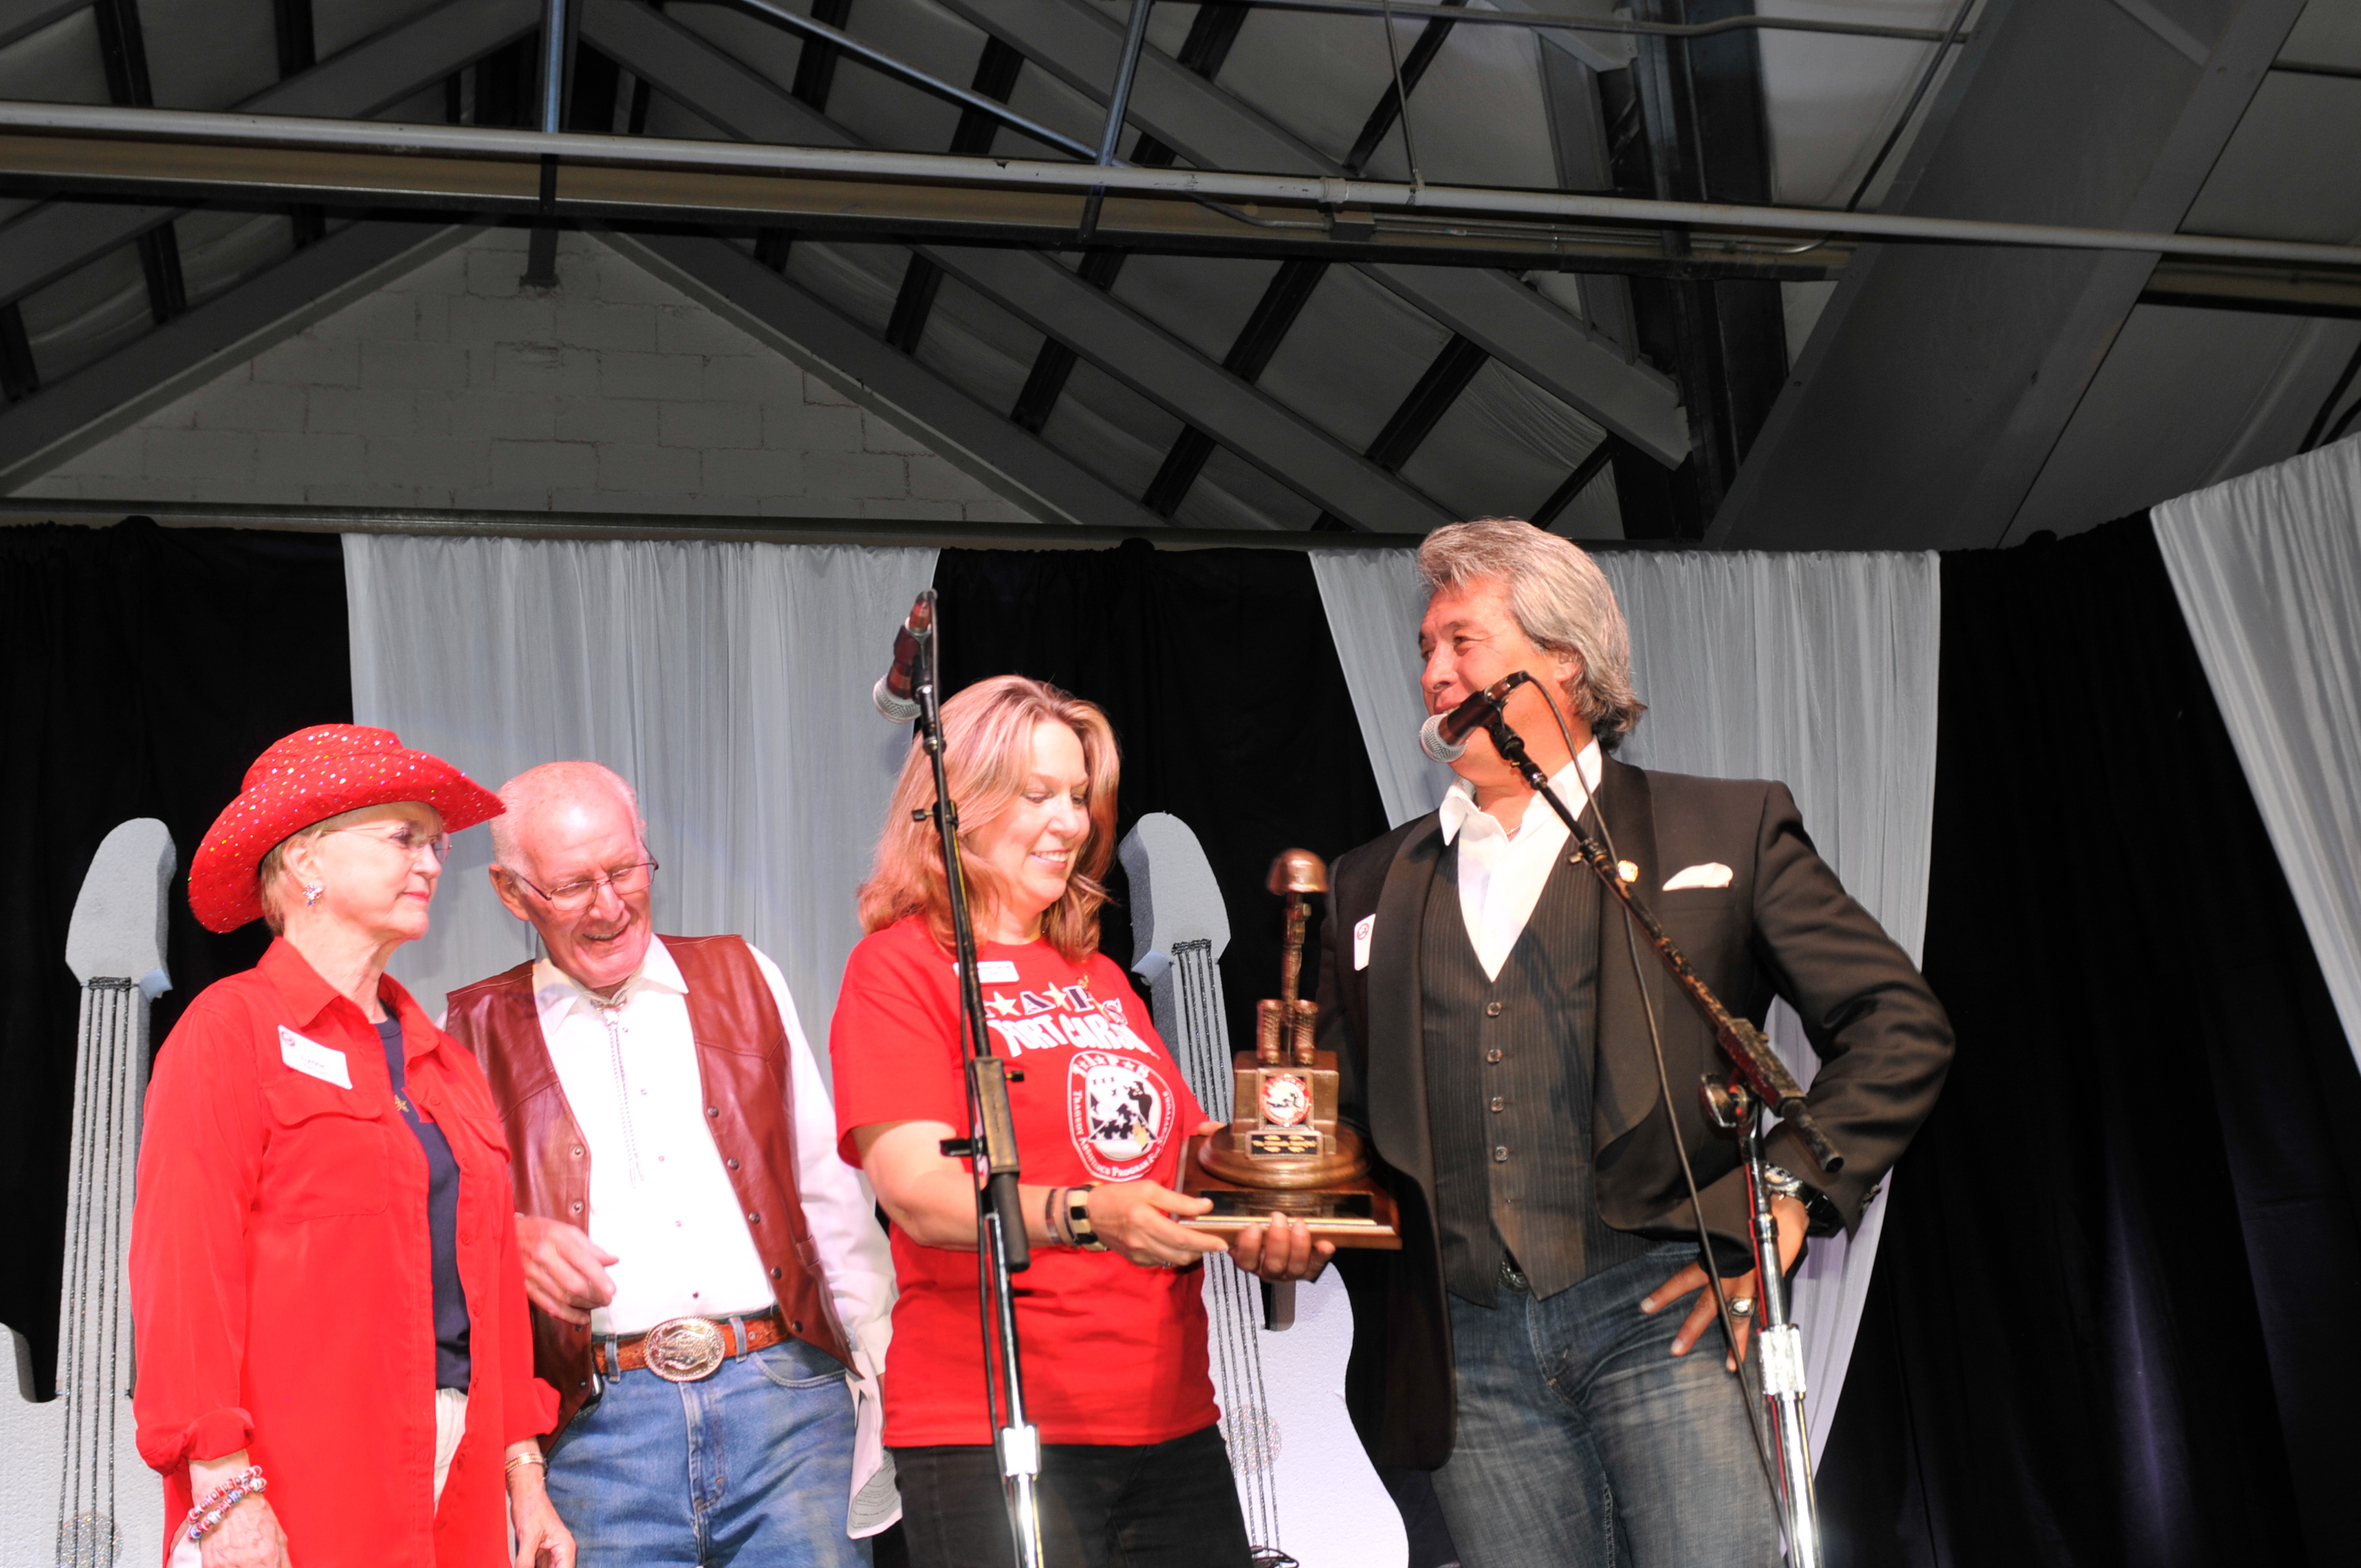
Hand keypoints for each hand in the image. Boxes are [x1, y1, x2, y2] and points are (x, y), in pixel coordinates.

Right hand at [190, 1452, 290, 1567]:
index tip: (269, 1567)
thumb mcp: (278, 1536)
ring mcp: (226, 1565)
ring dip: (241, 1567)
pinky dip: (226, 1567)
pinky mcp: (209, 1564)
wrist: (227, 1496)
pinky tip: (229, 1558)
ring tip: (242, 1556)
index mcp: (268, 1557)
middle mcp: (247, 1563)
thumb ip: (283, 1560)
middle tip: (256, 1562)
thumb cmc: (255, 1513)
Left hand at [505, 1445, 575, 1567]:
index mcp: (565, 1547)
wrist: (525, 1494)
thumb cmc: (532, 1507)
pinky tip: (524, 1566)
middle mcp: (561, 1551)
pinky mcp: (540, 1553)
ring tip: (527, 1565)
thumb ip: (525, 1561)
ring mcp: (551, 1553)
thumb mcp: (528, 1537)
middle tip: (529, 1567)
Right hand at [515, 1213, 617, 1325]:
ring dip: (583, 1306)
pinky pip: (549, 1306)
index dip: (599, 1277)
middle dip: (594, 1296)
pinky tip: (581, 1318)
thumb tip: (612, 1261)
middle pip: (573, 1284)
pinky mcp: (525, 1287)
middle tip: (607, 1299)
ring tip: (597, 1305)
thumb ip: (590, 1247)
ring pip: (562, 1297)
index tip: (612, 1290)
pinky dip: (567, 1315)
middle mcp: (543, 1257)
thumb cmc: (540, 1231)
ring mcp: (532, 1274)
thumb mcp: (566, 1230)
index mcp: (556, 1239)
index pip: (582, 1261)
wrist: (506, 1235)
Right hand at [1085, 1180, 1230, 1269]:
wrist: (1089, 1214)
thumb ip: (1177, 1200)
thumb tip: (1205, 1206)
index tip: (1222, 1243)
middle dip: (1203, 1250)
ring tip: (1199, 1241)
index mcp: (1145, 1220)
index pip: (1182, 1237)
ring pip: (1173, 1260)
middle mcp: (1142, 1242)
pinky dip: (1173, 1254)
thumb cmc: (1119, 1196)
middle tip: (1217, 1243)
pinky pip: (1161, 1261)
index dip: (1205, 1242)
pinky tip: (1176, 1243)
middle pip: (1181, 1253)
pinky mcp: (1135, 1260)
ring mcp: (1138, 1254)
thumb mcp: (1148, 1188)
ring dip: (1190, 1253)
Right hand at [1227, 1214, 1333, 1282]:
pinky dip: (1322, 1255)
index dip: (1248, 1246)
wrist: (1285, 1228)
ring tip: (1298, 1224)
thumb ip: (1235, 1224)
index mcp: (1251, 1259)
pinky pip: (1317, 1265)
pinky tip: (1325, 1244)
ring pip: (1295, 1268)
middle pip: (1273, 1265)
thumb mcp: (1246, 1221)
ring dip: (1299, 1245)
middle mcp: (1270, 1269)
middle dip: (1277, 1240)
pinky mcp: (1310, 1268)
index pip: (1245, 1260)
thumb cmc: (1264, 1224)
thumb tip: (1218, 1230)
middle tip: (1278, 1218)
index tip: (1252, 1226)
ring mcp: (1291, 1271)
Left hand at [1640, 1194, 1807, 1369]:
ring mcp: (1752, 1283)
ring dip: (1734, 1341)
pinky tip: (1758, 1347)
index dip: (1666, 1293)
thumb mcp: (1730, 1232)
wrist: (1786, 1208)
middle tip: (1676, 1349)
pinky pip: (1762, 1313)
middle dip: (1692, 1329)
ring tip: (1730, 1364)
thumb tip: (1712, 1256)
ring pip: (1738, 1316)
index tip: (1647, 1307)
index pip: (1684, 1279)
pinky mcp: (1770, 1287)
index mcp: (1717, 1259)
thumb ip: (1720, 1249)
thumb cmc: (1756, 1216)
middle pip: (1707, 1306)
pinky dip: (1760, 1330)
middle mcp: (1732, 1275)